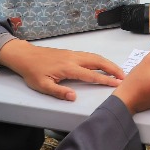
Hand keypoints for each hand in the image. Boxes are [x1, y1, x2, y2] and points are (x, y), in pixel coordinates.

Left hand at [0, 41, 123, 100]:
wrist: (25, 56)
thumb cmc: (33, 73)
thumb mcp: (42, 86)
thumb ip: (59, 92)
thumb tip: (74, 97)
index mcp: (68, 68)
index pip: (91, 75)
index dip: (105, 80)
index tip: (117, 84)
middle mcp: (74, 58)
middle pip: (98, 61)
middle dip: (112, 68)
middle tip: (124, 76)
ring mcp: (73, 54)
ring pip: (95, 57)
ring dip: (108, 63)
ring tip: (117, 71)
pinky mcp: (71, 53)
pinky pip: (90, 55)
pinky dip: (100, 60)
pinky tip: (103, 65)